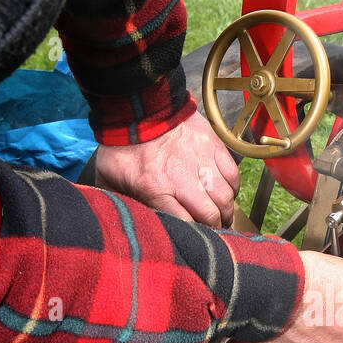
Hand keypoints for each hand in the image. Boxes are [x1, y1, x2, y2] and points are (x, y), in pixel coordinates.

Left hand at [95, 109, 240, 226]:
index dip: (193, 234)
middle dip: (214, 226)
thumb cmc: (123, 143)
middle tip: (213, 229)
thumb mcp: (109, 175)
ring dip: (226, 209)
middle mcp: (183, 178)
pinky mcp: (213, 146)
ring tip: (222, 214)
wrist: (138, 106)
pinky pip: (232, 174)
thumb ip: (118, 199)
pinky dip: (233, 186)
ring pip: (225, 197)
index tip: (194, 236)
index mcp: (156, 189)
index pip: (185, 223)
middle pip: (211, 214)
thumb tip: (121, 217)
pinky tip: (225, 190)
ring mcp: (201, 161)